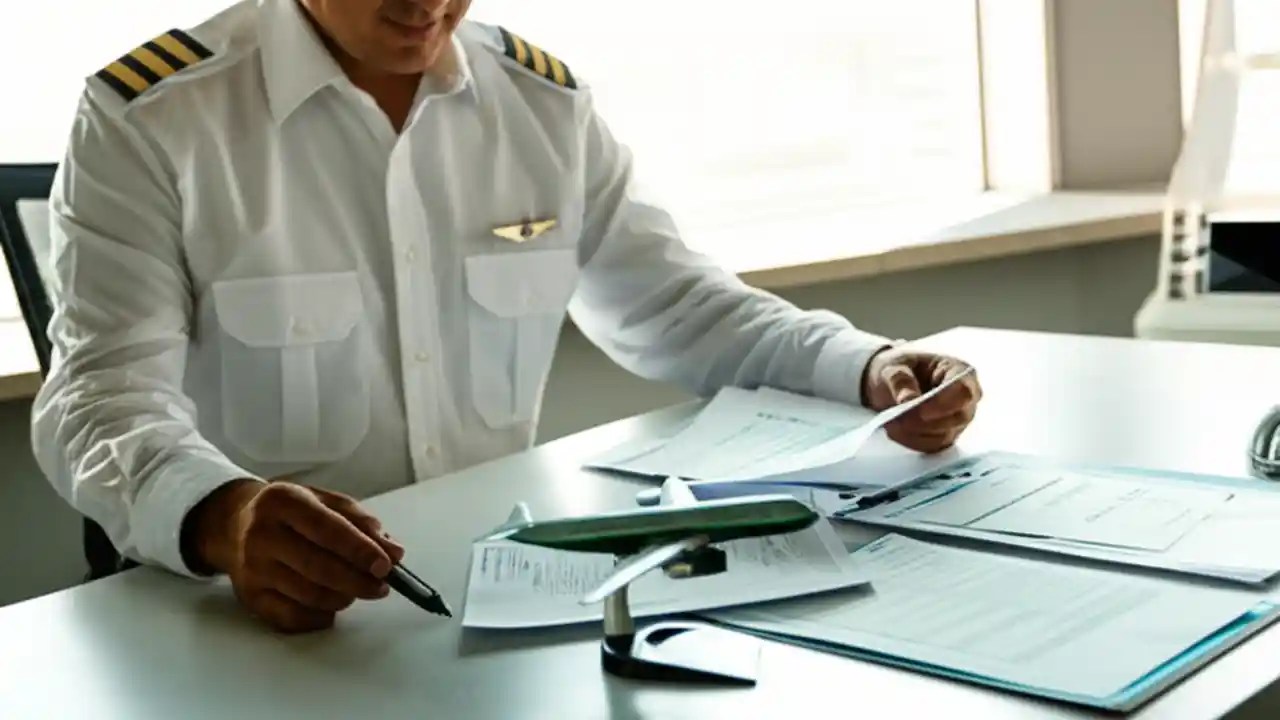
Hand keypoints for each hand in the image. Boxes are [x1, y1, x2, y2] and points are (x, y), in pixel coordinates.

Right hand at [185, 479, 404, 632]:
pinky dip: (321, 616)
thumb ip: (362, 523)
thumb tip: (394, 553)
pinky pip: (293, 618)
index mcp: (284, 501)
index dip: (360, 550)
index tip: (386, 565)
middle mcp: (262, 534)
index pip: (327, 529)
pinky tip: (332, 604)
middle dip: (358, 580)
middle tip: (382, 586)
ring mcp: (252, 568)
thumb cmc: (292, 513)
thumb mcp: (326, 502)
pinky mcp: (250, 597)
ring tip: (356, 589)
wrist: (235, 525)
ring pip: (309, 595)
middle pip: (318, 567)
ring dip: (343, 597)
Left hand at [860, 346, 982, 453]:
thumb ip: (900, 380)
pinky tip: (894, 430)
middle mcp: (966, 400)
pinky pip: (931, 446)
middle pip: (958, 418)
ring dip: (913, 432)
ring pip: (943, 436)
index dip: (943, 403)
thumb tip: (908, 399)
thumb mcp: (893, 366)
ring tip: (890, 421)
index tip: (920, 410)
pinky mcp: (944, 437)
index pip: (963, 391)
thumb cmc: (900, 369)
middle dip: (924, 421)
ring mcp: (957, 421)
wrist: (892, 384)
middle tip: (896, 418)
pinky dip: (909, 440)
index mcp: (960, 372)